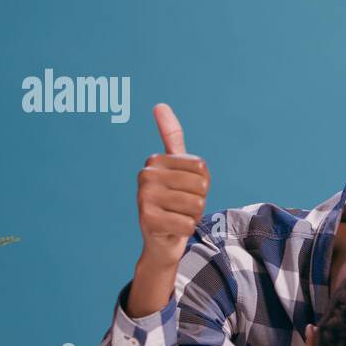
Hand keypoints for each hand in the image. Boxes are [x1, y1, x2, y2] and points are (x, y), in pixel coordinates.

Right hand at [126, 104, 210, 316]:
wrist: (161, 240)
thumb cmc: (174, 201)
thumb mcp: (177, 167)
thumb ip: (171, 137)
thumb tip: (159, 105)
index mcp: (155, 161)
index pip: (201, 168)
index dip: (201, 184)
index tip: (185, 190)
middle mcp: (145, 176)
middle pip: (200, 186)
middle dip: (198, 201)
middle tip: (181, 207)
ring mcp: (144, 198)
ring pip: (195, 205)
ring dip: (192, 216)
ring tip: (177, 216)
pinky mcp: (147, 220)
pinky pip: (187, 223)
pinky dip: (186, 230)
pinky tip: (172, 229)